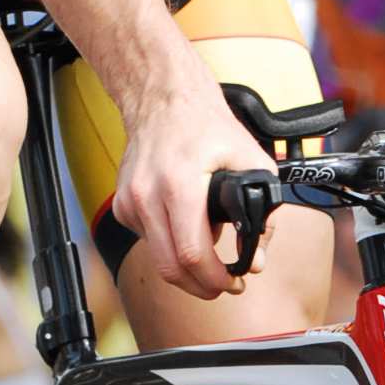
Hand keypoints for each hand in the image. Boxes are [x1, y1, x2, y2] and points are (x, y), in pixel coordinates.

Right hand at [110, 47, 274, 299]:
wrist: (163, 99)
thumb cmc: (205, 126)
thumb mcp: (249, 159)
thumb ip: (262, 212)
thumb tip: (256, 258)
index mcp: (179, 183)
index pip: (191, 252)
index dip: (215, 278)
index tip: (233, 282)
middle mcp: (147, 194)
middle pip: (170, 267)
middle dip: (201, 286)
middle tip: (223, 285)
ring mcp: (130, 201)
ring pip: (157, 259)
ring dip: (185, 268)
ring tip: (209, 256)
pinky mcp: (122, 206)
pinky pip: (147, 241)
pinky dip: (169, 246)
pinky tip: (186, 229)